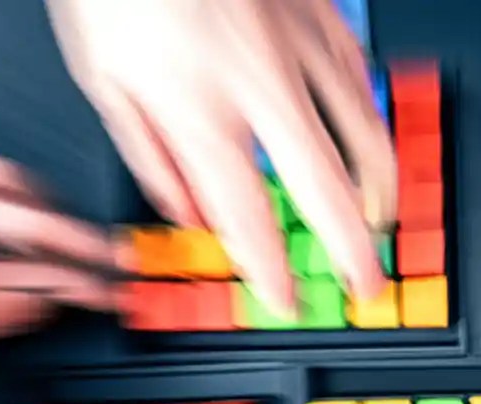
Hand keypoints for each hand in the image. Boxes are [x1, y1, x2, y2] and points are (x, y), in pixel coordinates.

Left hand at [0, 141, 115, 351]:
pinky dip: (21, 182)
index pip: (38, 287)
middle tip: (126, 274)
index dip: (83, 295)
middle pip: (44, 243)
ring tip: (98, 241)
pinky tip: (40, 197)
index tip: (109, 301)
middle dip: (96, 260)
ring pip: (22, 202)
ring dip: (68, 221)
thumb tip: (26, 312)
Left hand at [48, 0, 395, 314]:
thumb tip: (189, 211)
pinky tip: (370, 140)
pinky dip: (370, 119)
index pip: (245, 212)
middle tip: (367, 286)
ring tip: (378, 224)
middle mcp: (259, 80)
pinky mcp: (321, 10)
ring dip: (376, 190)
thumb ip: (150, 153)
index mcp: (196, 103)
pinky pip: (362, 75)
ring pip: (363, 131)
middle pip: (325, 185)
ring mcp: (300, 41)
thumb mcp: (102, 76)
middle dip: (352, 249)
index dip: (271, 267)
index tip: (287, 298)